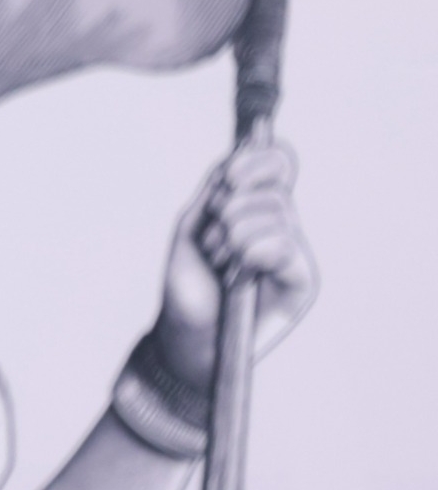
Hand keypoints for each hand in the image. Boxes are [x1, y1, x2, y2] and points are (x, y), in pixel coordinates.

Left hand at [154, 139, 317, 387]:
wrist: (187, 335)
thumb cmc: (188, 284)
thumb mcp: (192, 226)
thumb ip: (216, 188)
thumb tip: (238, 153)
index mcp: (257, 206)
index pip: (279, 162)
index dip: (257, 161)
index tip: (227, 176)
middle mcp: (282, 225)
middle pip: (276, 184)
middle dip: (231, 206)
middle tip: (213, 238)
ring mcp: (295, 252)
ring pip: (277, 212)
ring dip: (232, 236)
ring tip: (220, 264)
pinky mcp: (302, 280)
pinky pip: (283, 245)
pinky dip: (251, 253)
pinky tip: (239, 276)